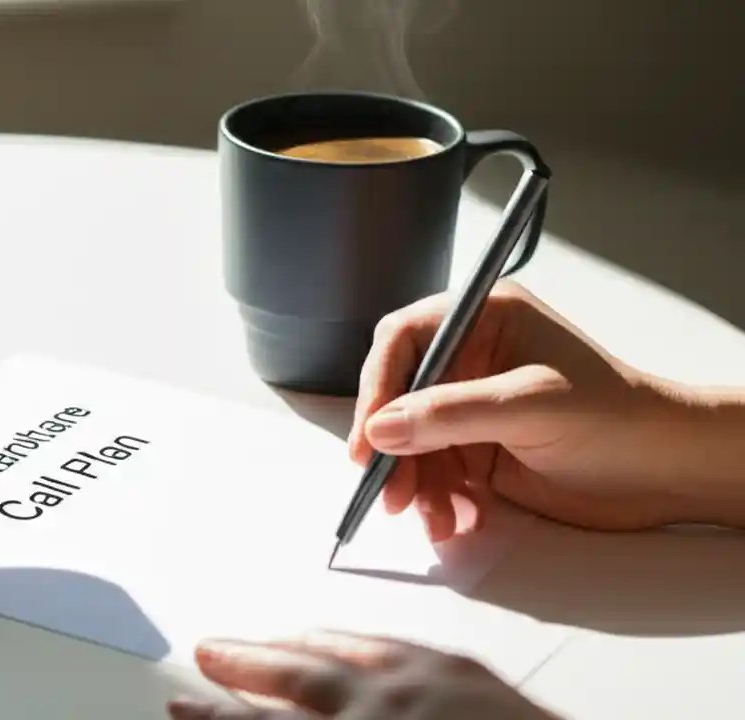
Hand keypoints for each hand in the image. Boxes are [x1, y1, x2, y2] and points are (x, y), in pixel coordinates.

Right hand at [168, 632, 556, 718]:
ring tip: (264, 638)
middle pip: (293, 678)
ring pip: (338, 651)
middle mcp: (380, 707)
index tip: (183, 706)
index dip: (216, 718)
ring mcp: (423, 683)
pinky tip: (345, 636)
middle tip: (208, 653)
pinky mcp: (463, 672)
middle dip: (242, 665)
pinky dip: (355, 637)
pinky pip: (392, 642)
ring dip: (291, 642)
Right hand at [346, 280, 742, 539]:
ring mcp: (472, 407)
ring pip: (411, 442)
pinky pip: (434, 473)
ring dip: (413, 482)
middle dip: (391, 445)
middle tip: (387, 488)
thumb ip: (451, 413)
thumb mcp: (530, 405)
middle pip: (398, 396)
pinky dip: (436, 500)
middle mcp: (470, 359)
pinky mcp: (478, 451)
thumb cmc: (615, 416)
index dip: (378, 385)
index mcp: (483, 320)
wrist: (665, 471)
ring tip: (430, 517)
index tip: (369, 434)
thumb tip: (380, 428)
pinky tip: (454, 521)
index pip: (404, 340)